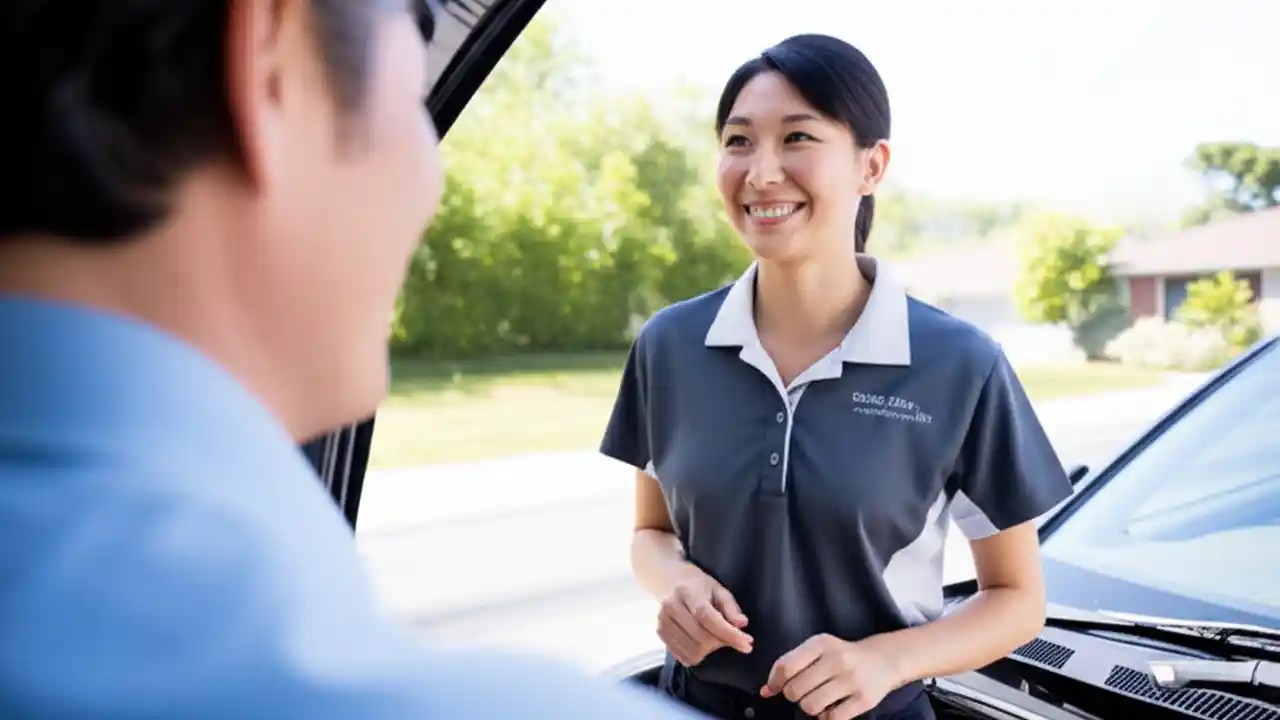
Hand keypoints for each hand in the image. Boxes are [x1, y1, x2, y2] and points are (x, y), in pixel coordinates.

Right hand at [657, 567, 752, 666]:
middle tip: (734, 639)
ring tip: (717, 639)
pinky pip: (683, 656)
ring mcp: (662, 622)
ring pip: (693, 650)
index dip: (728, 633)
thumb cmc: (699, 587)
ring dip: (710, 651)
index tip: (747, 643)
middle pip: (701, 637)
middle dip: (722, 643)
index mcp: (686, 592)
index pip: (707, 617)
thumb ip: (731, 607)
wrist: (670, 582)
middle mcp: (670, 607)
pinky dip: (698, 656)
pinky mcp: (660, 634)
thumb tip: (742, 624)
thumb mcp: (719, 590)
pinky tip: (703, 645)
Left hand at [761, 634, 903, 719]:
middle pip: (795, 690)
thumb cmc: (842, 656)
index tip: (774, 688)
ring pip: (811, 706)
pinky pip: (831, 718)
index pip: (786, 666)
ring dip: (810, 707)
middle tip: (803, 692)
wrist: (882, 660)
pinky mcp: (863, 699)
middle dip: (793, 695)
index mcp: (821, 644)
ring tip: (818, 699)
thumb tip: (766, 691)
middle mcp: (836, 659)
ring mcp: (851, 680)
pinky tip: (832, 707)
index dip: (774, 682)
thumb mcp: (818, 650)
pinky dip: (826, 717)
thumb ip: (791, 665)